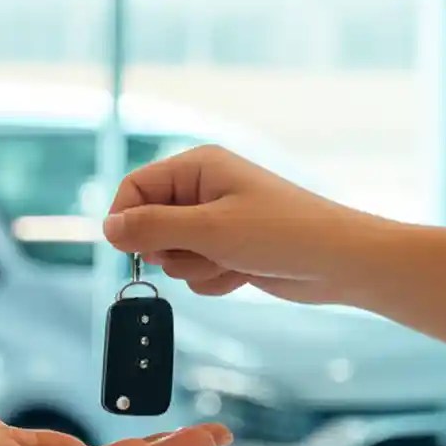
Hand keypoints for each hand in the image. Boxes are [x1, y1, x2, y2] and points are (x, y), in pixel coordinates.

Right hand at [104, 144, 398, 304]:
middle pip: (150, 226)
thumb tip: (107, 228)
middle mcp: (203, 189)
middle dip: (171, 250)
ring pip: (173, 256)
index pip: (134, 188)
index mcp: (197, 166)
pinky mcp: (229, 249)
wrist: (337, 261)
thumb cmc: (282, 233)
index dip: (127, 220)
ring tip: (232, 260)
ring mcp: (216, 222)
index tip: (133, 250)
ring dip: (197, 269)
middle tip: (204, 250)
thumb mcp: (209, 230)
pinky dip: (214, 279)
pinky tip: (242, 273)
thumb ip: (152, 228)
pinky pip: (197, 272)